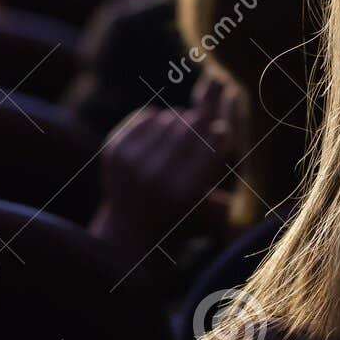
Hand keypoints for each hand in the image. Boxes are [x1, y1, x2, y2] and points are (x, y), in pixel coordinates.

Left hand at [88, 79, 239, 257]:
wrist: (129, 223)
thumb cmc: (176, 207)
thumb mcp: (201, 197)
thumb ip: (215, 166)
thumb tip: (225, 127)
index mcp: (183, 192)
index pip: (213, 146)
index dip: (220, 134)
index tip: (221, 130)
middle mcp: (156, 177)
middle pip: (191, 127)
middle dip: (199, 123)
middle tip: (200, 126)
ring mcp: (131, 161)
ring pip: (169, 118)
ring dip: (178, 120)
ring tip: (178, 132)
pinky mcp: (114, 149)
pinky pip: (146, 115)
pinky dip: (157, 118)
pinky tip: (159, 131)